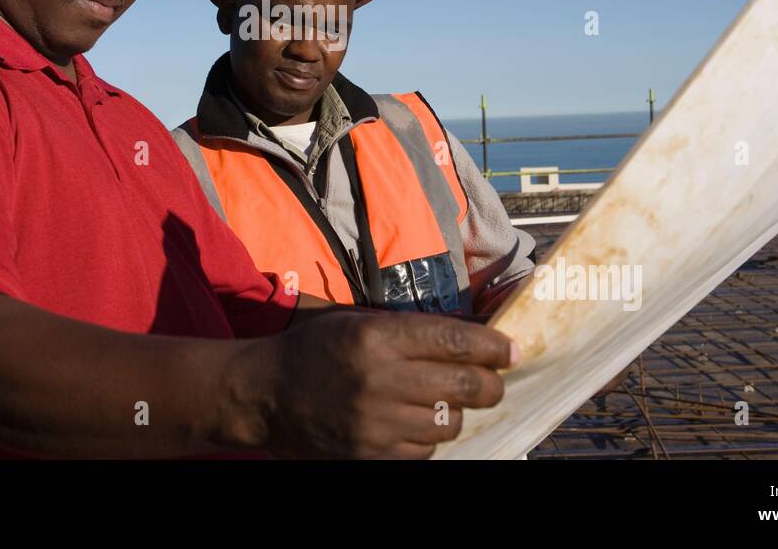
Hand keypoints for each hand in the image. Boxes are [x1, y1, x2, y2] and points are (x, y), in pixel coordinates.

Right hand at [246, 311, 518, 458]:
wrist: (266, 393)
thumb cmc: (317, 349)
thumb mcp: (360, 323)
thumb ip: (413, 331)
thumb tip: (474, 337)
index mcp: (376, 336)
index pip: (455, 340)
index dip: (492, 345)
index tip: (511, 349)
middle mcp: (379, 379)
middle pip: (465, 386)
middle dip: (490, 384)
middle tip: (493, 382)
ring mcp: (376, 423)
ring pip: (451, 424)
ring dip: (457, 413)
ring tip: (445, 403)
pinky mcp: (370, 455)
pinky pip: (425, 452)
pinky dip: (428, 439)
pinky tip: (414, 424)